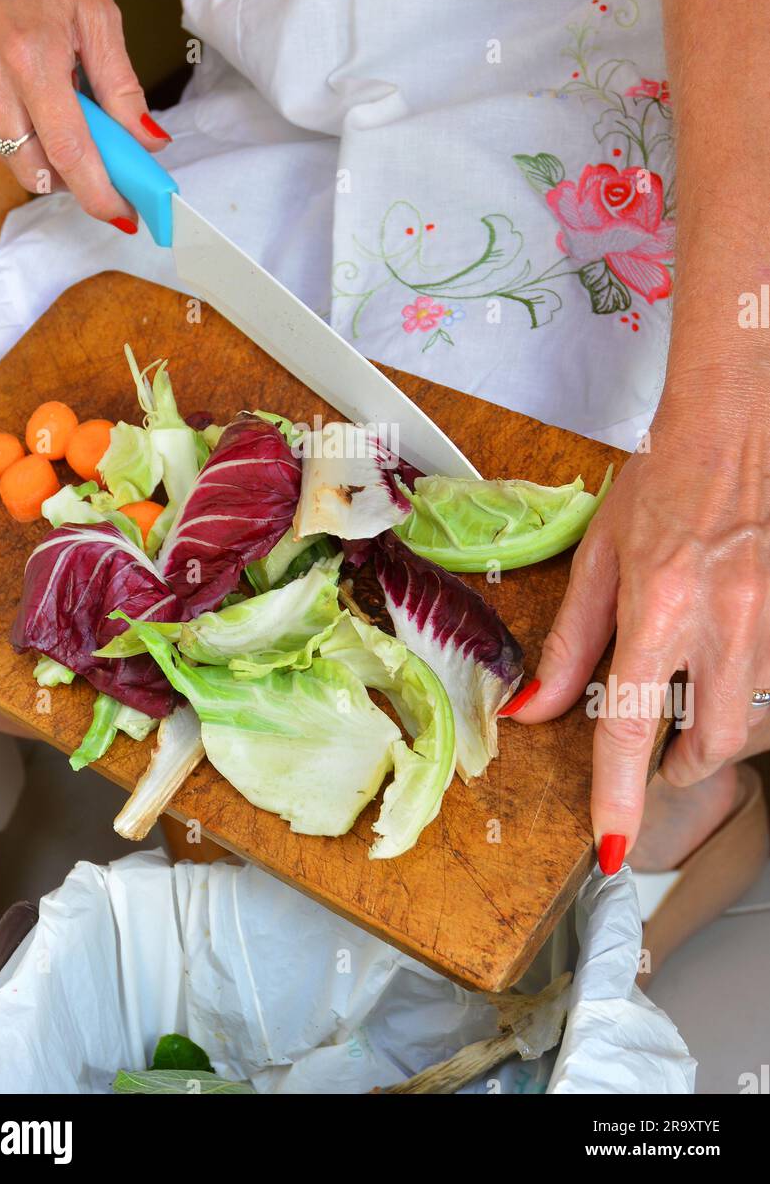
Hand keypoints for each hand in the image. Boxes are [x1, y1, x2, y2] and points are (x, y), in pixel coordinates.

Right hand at [0, 0, 168, 225]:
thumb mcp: (102, 20)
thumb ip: (124, 89)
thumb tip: (150, 143)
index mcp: (30, 56)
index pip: (69, 151)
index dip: (98, 192)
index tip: (124, 214)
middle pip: (38, 170)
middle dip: (76, 179)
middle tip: (104, 162)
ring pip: (15, 160)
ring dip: (47, 153)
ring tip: (63, 110)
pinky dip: (18, 133)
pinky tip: (27, 97)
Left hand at [511, 375, 768, 867]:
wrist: (735, 432)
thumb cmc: (660, 485)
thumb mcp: (597, 560)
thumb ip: (569, 645)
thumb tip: (533, 710)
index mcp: (659, 608)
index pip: (632, 728)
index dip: (619, 797)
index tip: (612, 847)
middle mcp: (724, 624)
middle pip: (711, 744)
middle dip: (681, 770)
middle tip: (660, 761)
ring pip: (750, 719)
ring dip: (714, 733)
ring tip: (688, 702)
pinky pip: (769, 682)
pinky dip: (742, 691)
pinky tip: (721, 662)